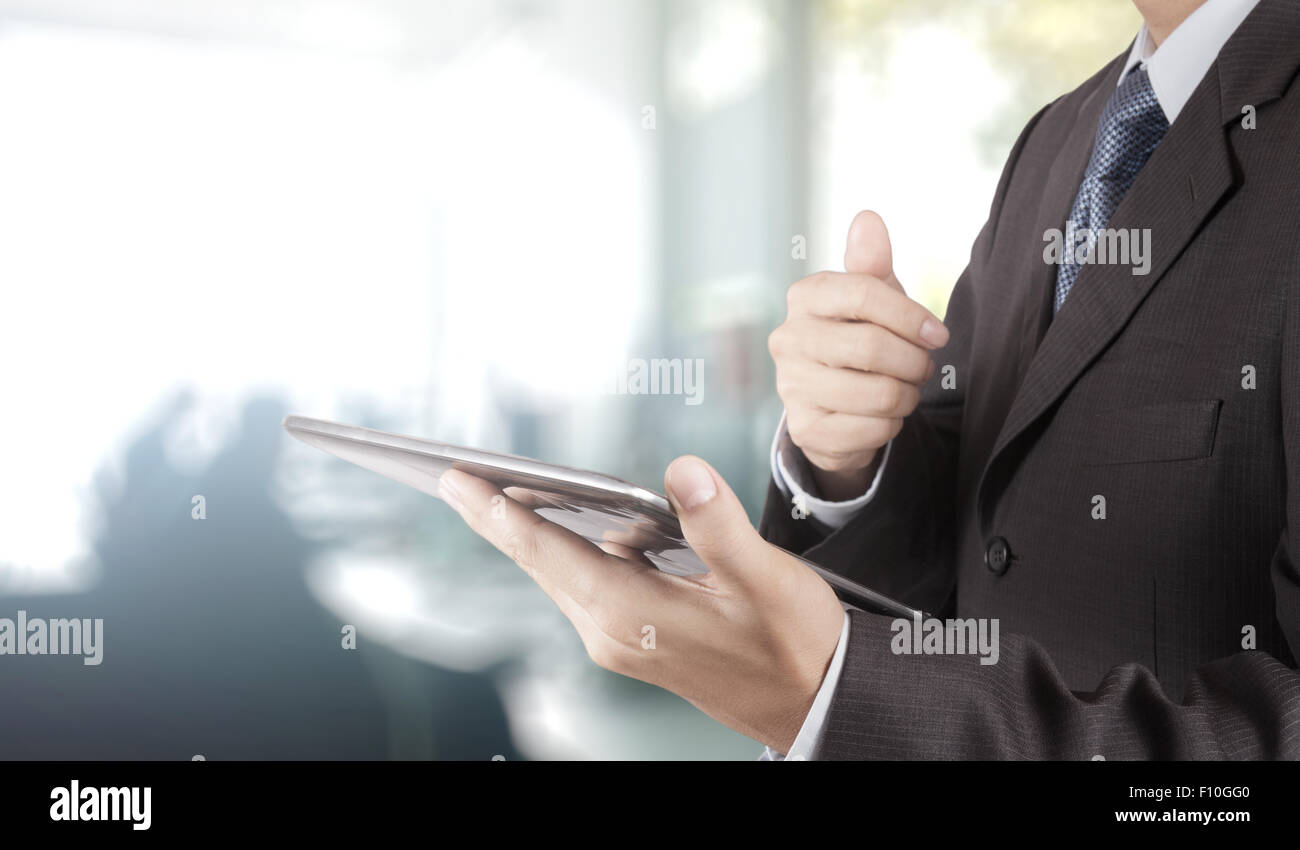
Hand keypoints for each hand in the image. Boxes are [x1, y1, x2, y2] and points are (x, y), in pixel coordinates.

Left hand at [437, 455, 845, 752]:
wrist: (812, 700)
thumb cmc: (793, 641)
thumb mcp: (763, 577)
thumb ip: (718, 524)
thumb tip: (682, 472)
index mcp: (630, 613)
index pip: (545, 550)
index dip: (495, 511)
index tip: (454, 479)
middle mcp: (610, 631)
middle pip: (537, 562)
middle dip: (492, 518)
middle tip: (450, 477)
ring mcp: (618, 639)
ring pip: (555, 575)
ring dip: (523, 533)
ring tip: (488, 492)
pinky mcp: (633, 639)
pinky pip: (579, 586)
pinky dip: (559, 551)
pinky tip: (559, 524)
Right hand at [768, 211, 947, 499]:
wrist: (833, 406)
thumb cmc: (858, 338)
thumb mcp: (872, 299)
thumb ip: (872, 263)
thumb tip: (868, 218)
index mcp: (805, 297)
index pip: (863, 293)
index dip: (910, 315)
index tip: (939, 335)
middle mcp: (788, 339)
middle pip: (871, 347)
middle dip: (914, 362)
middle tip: (924, 367)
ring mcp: (791, 386)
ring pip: (877, 393)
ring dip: (907, 396)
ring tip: (904, 389)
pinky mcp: (804, 429)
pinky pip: (870, 429)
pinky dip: (891, 425)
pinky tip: (883, 415)